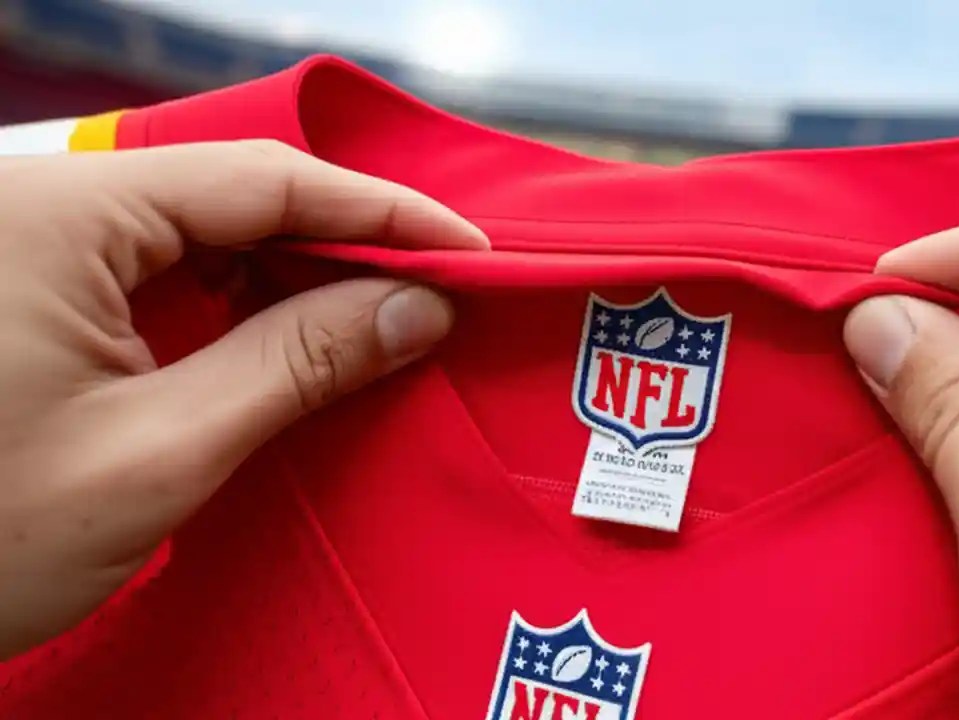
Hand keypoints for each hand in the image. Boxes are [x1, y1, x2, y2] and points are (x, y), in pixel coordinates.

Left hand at [0, 141, 485, 657]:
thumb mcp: (159, 453)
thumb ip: (298, 363)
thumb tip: (419, 305)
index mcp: (57, 214)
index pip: (261, 179)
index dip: (382, 211)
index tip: (469, 250)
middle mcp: (36, 203)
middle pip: (231, 195)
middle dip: (342, 246)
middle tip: (433, 298)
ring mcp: (25, 243)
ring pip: (197, 231)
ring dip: (289, 278)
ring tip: (374, 327)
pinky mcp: (24, 287)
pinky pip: (153, 269)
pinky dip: (231, 306)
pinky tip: (284, 346)